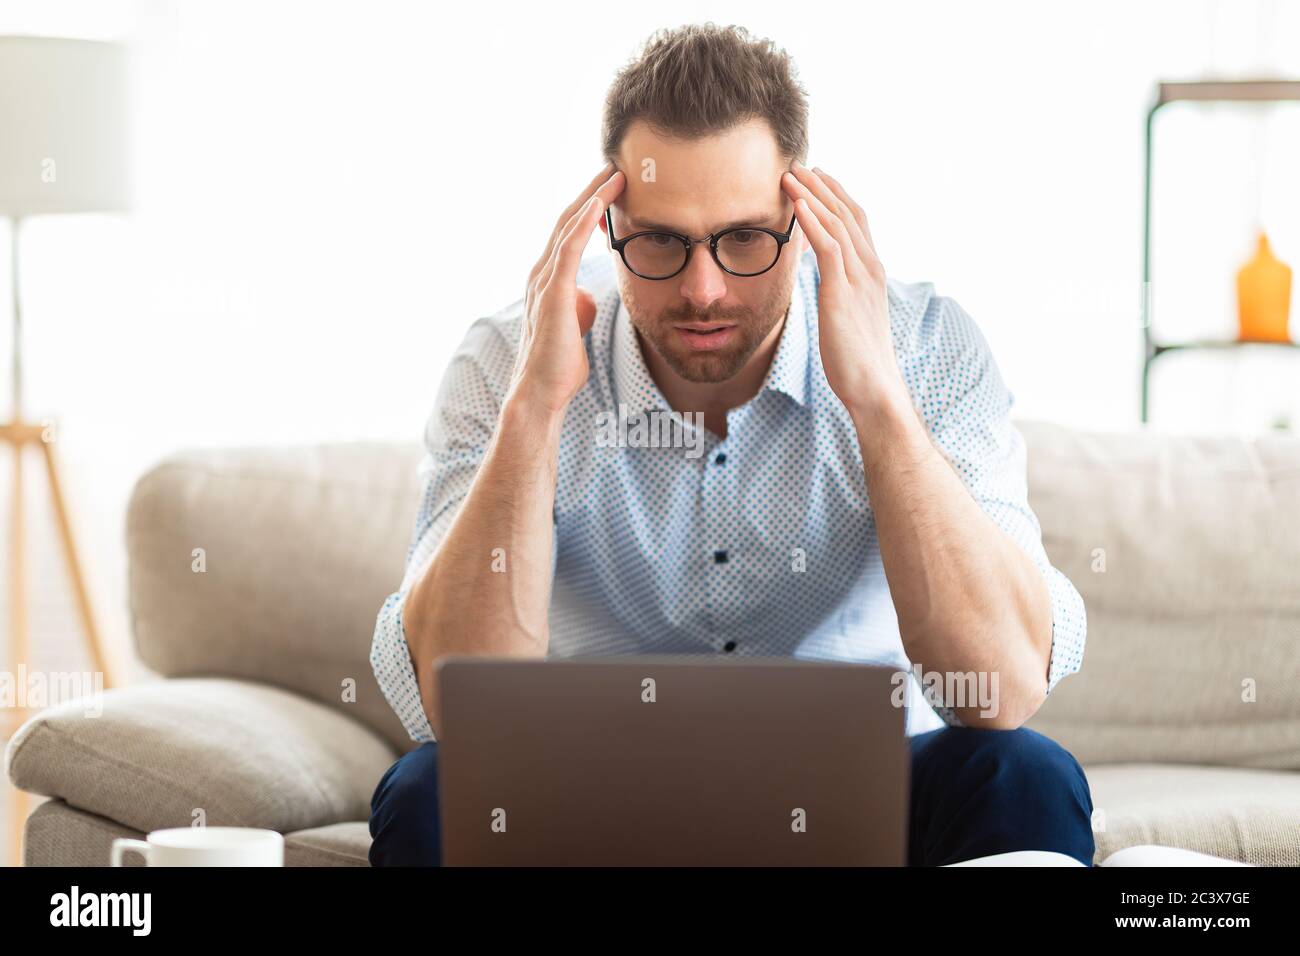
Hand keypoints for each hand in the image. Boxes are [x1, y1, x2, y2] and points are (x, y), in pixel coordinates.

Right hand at [509, 163, 625, 414]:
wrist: (542, 391)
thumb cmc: (559, 363)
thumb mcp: (575, 325)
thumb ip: (579, 306)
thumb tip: (587, 297)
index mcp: (549, 278)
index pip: (572, 231)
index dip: (592, 205)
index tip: (614, 184)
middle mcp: (541, 272)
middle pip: (570, 219)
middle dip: (593, 190)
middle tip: (617, 164)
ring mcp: (544, 280)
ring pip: (570, 226)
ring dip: (593, 197)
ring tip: (616, 173)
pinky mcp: (553, 293)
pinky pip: (569, 248)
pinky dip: (584, 223)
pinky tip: (599, 203)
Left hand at [781, 162, 907, 421]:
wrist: (874, 387)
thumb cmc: (859, 360)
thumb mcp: (850, 318)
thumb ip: (841, 294)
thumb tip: (828, 286)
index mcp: (873, 273)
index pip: (856, 222)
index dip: (837, 197)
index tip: (817, 178)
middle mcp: (870, 268)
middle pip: (847, 214)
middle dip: (822, 187)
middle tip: (799, 165)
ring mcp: (859, 278)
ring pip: (836, 223)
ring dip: (812, 195)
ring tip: (790, 174)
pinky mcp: (843, 292)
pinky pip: (827, 246)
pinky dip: (812, 220)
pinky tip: (797, 203)